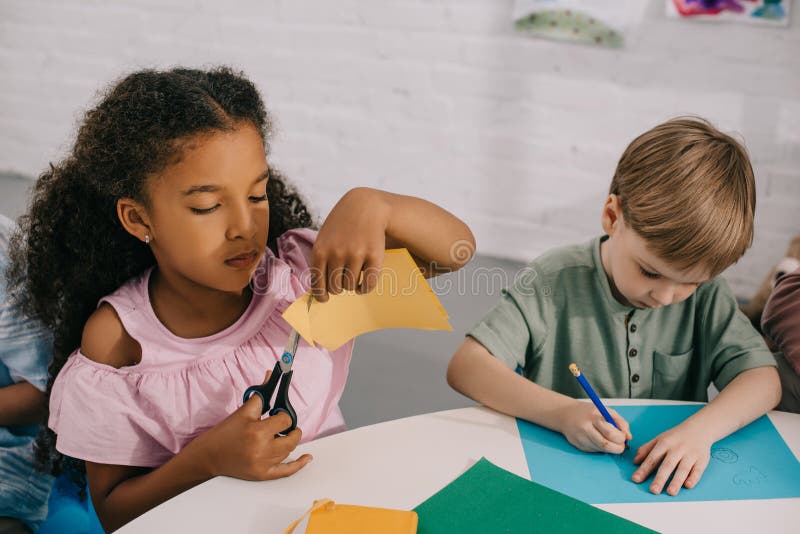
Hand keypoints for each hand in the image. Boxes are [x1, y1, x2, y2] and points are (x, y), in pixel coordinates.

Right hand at [189, 373, 312, 480]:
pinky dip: (299, 464)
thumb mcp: (243, 411)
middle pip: (291, 437)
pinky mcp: (263, 475)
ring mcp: (263, 464)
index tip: (277, 414)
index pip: (285, 419)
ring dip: (287, 442)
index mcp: (257, 431)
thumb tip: (271, 376)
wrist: (208, 456)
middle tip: (281, 425)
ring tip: (278, 436)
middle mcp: (262, 450)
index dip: (282, 414)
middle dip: (290, 429)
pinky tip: (307, 458)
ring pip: (289, 451)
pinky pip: (287, 471)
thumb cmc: (225, 433)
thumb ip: (260, 394)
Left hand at [311, 188, 388, 300]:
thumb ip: (321, 260)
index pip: (318, 283)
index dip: (321, 295)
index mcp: (320, 250)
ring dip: (352, 286)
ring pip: (351, 286)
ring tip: (353, 277)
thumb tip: (320, 290)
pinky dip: (364, 288)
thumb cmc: (342, 224)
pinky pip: (368, 284)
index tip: (324, 299)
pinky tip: (363, 284)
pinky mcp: (374, 256)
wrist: (366, 206)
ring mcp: (356, 255)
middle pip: (335, 287)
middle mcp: (337, 254)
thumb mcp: (325, 237)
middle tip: (342, 282)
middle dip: (338, 288)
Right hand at [557, 401, 630, 453]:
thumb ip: (620, 422)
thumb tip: (628, 437)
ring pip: (601, 450)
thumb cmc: (589, 412)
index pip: (611, 433)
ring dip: (610, 448)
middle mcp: (586, 428)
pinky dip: (601, 448)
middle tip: (620, 444)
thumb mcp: (606, 410)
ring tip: (610, 440)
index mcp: (594, 417)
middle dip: (618, 448)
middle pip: (606, 445)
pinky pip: (595, 450)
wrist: (566, 414)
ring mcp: (581, 438)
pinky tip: (598, 439)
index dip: (621, 438)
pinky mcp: (579, 446)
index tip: (624, 437)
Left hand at [631, 421, 711, 495]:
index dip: (643, 469)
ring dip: (676, 481)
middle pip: (667, 465)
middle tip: (653, 490)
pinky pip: (698, 470)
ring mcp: (690, 454)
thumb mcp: (659, 439)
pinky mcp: (702, 460)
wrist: (698, 429)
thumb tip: (635, 462)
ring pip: (683, 469)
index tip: (636, 479)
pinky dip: (693, 478)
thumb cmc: (675, 436)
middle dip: (660, 478)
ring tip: (670, 492)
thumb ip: (646, 449)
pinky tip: (688, 485)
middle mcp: (677, 449)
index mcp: (664, 443)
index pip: (652, 458)